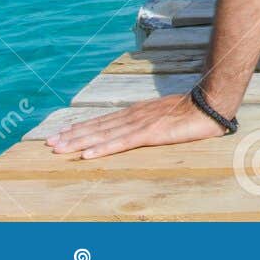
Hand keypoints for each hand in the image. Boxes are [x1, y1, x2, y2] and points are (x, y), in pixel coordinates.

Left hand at [46, 93, 226, 158]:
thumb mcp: (166, 116)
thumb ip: (151, 123)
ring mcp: (140, 124)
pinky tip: (87, 155)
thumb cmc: (193, 112)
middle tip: (49, 143)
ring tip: (58, 148)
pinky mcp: (149, 134)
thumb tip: (142, 130)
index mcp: (137, 113)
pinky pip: (122, 143)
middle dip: (72, 135)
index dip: (81, 127)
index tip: (61, 133)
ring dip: (79, 142)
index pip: (103, 121)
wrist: (210, 105)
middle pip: (98, 127)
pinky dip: (103, 149)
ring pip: (103, 135)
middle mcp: (133, 117)